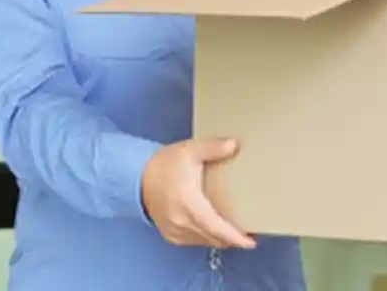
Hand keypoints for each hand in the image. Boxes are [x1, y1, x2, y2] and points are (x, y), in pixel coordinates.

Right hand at [141, 137, 255, 249]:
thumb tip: (234, 145)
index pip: (215, 227)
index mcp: (188, 203)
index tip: (249, 242)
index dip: (234, 237)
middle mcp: (181, 222)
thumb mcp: (189, 151)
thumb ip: (213, 148)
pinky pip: (194, 241)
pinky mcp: (171, 234)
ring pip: (205, 241)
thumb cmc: (163, 165)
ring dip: (220, 239)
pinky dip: (207, 238)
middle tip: (249, 233)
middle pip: (213, 238)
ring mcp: (175, 231)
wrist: (137, 177)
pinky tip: (216, 230)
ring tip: (236, 231)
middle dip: (233, 239)